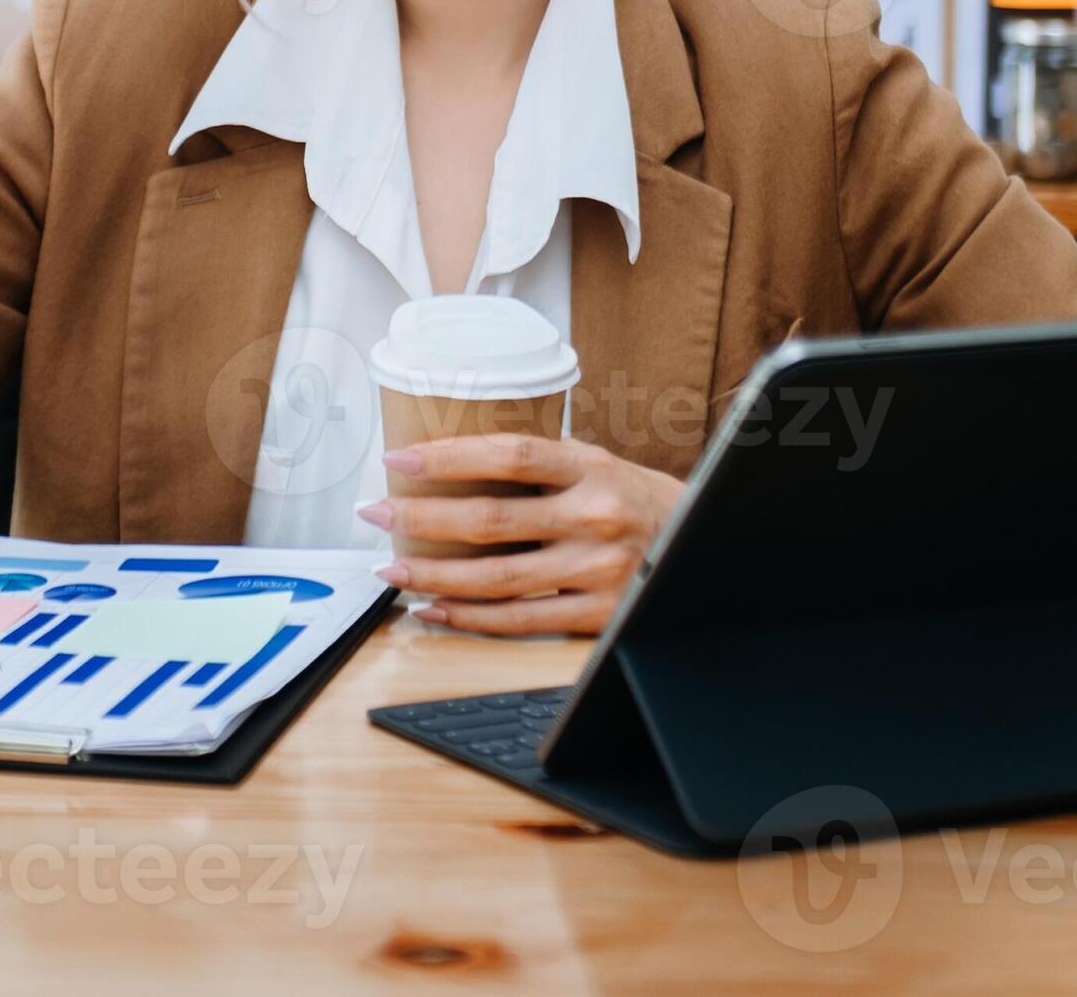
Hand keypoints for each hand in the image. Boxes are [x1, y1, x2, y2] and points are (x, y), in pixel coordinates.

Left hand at [358, 435, 683, 636]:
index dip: (449, 457)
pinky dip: (469, 617)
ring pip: (497, 578)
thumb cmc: (636, 500)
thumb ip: (541, 467)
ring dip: (433, 575)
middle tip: (374, 512)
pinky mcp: (598, 613)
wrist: (702, 545)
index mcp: (591, 468)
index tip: (398, 459)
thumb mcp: (598, 464)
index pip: (509, 455)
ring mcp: (597, 568)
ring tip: (390, 569)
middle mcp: (595, 516)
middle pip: (490, 521)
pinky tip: (434, 608)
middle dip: (421, 518)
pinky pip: (520, 620)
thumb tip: (456, 459)